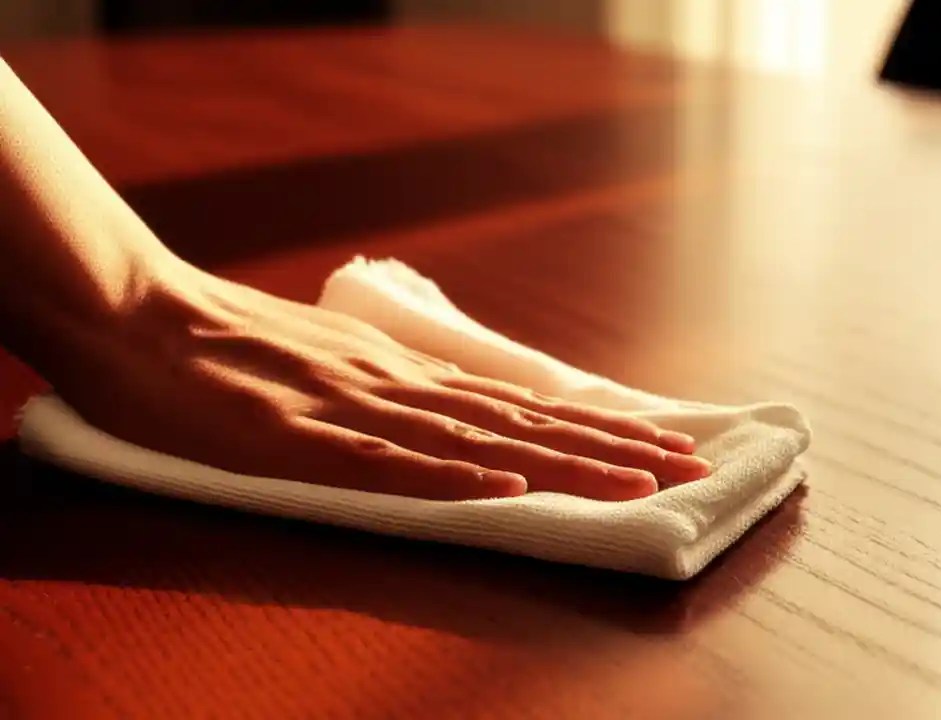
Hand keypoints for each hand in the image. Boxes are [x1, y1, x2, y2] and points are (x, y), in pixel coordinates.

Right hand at [46, 268, 710, 501]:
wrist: (140, 316)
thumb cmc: (233, 344)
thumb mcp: (334, 356)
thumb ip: (395, 386)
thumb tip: (456, 409)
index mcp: (409, 375)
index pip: (522, 409)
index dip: (597, 431)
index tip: (663, 447)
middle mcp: (402, 387)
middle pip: (525, 423)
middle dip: (614, 448)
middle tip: (691, 466)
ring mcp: (355, 409)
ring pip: (479, 440)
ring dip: (565, 461)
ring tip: (639, 479)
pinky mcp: (299, 438)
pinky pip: (386, 462)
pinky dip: (451, 475)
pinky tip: (506, 489)